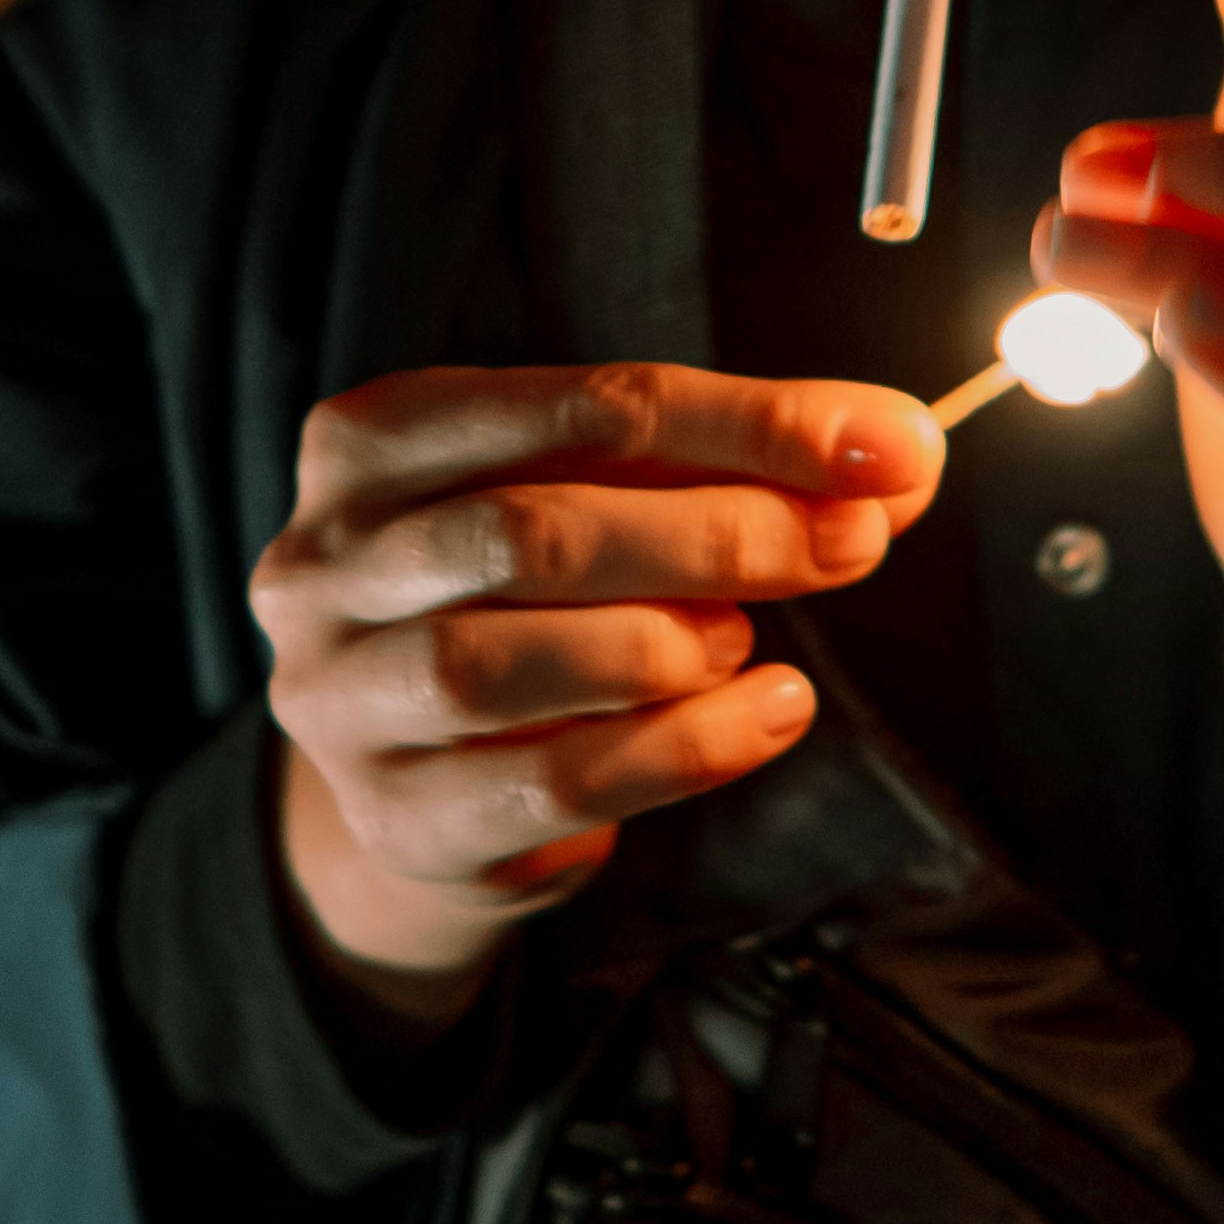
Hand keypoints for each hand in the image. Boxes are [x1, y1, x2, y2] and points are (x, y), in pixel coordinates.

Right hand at [251, 363, 937, 1030]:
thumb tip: (897, 458)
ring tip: (752, 635)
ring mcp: (343, 698)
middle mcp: (326, 562)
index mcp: (371, 439)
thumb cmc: (528, 598)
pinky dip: (688, 746)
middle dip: (722, 532)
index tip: (885, 444)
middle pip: (538, 529)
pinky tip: (768, 711)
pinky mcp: (399, 817)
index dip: (750, 421)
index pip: (582, 406)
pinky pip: (554, 783)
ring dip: (676, 642)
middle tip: (853, 542)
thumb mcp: (605, 499)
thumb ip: (735, 468)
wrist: (425, 772)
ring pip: (515, 661)